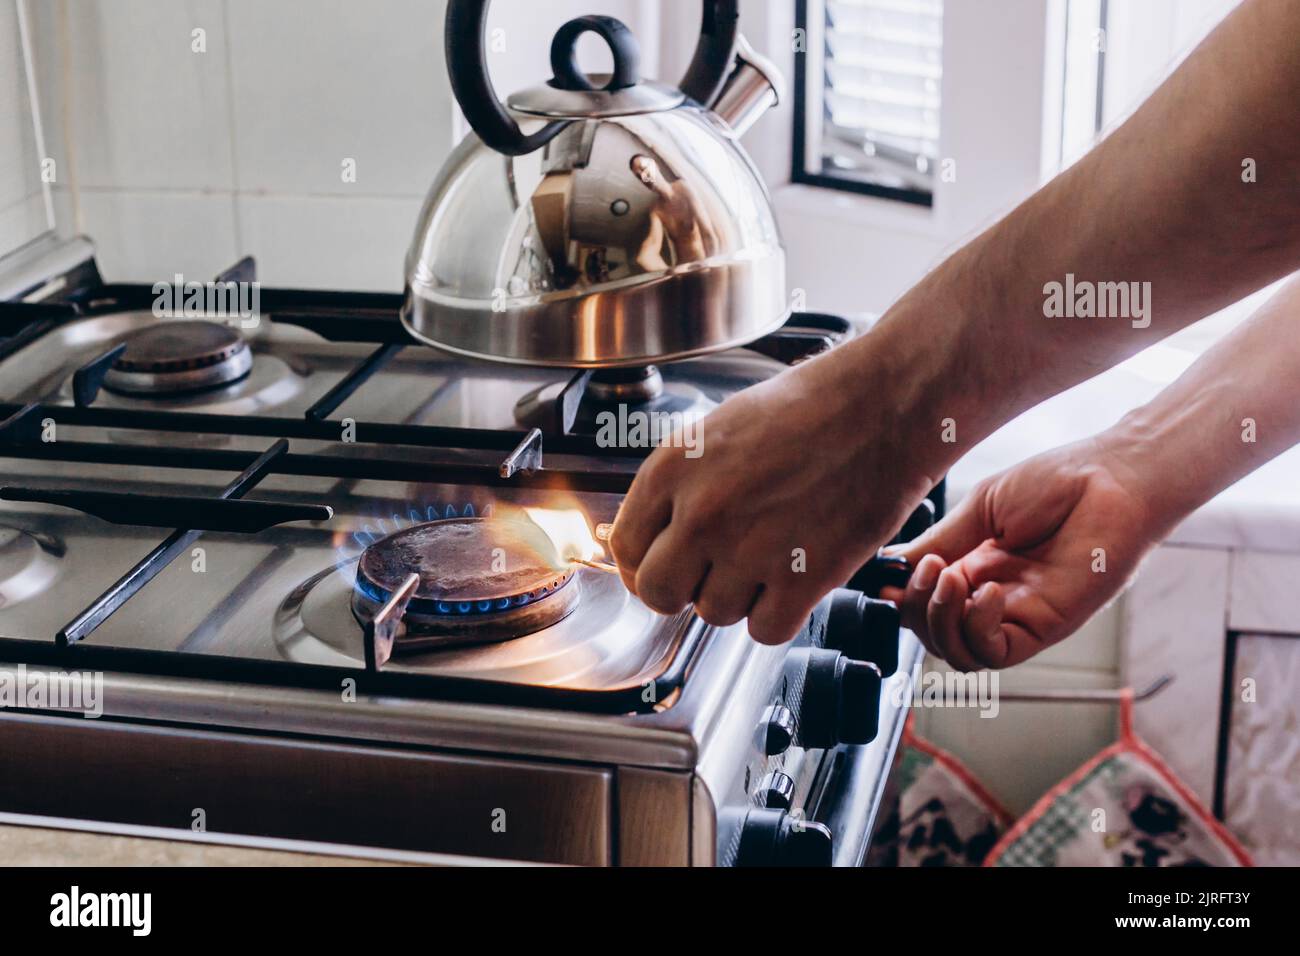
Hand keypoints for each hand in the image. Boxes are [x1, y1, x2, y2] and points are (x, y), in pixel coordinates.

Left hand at [609, 357, 936, 645]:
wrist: (885, 407)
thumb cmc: (813, 407)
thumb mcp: (721, 428)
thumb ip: (681, 484)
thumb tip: (658, 533)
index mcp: (675, 468)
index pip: (625, 548)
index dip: (643, 564)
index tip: (661, 566)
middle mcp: (703, 512)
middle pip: (659, 593)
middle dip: (683, 588)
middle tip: (711, 572)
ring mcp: (751, 549)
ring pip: (714, 614)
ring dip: (738, 597)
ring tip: (769, 558)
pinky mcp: (803, 579)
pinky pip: (764, 631)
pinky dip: (778, 615)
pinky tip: (792, 581)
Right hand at [880, 435, 1158, 669]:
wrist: (1111, 478)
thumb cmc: (1057, 482)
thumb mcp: (980, 508)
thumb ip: (939, 541)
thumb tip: (893, 566)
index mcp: (973, 566)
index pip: (923, 603)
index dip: (900, 600)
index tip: (884, 584)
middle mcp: (990, 596)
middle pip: (933, 633)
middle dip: (917, 607)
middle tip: (929, 570)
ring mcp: (1017, 614)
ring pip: (958, 654)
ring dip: (941, 620)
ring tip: (951, 578)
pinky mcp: (1044, 627)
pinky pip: (995, 653)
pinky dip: (978, 628)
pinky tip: (987, 591)